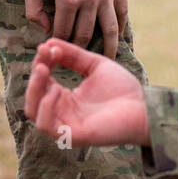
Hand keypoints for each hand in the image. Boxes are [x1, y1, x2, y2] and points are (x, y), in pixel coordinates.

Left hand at [23, 0, 128, 58]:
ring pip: (110, 29)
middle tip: (77, 55)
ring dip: (108, 47)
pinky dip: (121, 27)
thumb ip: (33, 10)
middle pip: (85, 34)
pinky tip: (118, 38)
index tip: (57, 49)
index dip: (59, 43)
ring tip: (107, 59)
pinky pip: (122, 12)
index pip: (63, 32)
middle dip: (79, 47)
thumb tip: (47, 29)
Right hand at [25, 38, 149, 146]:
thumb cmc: (124, 89)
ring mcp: (67, 125)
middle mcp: (63, 113)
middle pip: (34, 97)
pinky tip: (55, 91)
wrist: (144, 107)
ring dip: (34, 90)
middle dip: (35, 76)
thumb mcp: (95, 65)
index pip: (42, 82)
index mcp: (67, 99)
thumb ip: (73, 55)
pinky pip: (47, 126)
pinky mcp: (74, 135)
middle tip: (43, 57)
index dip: (41, 63)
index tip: (47, 46)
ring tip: (45, 71)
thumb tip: (48, 43)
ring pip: (34, 113)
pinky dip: (45, 107)